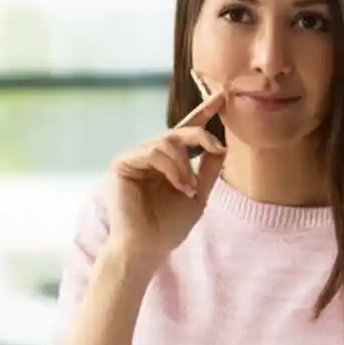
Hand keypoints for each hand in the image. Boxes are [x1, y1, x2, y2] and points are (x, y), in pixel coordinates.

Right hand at [106, 90, 227, 267]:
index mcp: (166, 163)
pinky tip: (179, 186)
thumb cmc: (169, 227)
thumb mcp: (198, 195)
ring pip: (166, 141)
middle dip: (200, 136)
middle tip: (216, 148)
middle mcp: (148, 157)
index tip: (221, 96)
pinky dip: (172, 167)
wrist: (147, 248)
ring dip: (184, 164)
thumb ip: (207, 170)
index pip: (185, 132)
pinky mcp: (122, 163)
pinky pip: (153, 151)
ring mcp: (134, 158)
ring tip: (189, 189)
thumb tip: (221, 145)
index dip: (202, 112)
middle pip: (178, 132)